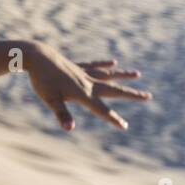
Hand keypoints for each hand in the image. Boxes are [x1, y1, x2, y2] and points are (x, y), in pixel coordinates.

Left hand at [23, 41, 151, 131]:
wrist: (36, 56)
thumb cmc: (42, 80)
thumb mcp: (50, 100)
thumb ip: (62, 114)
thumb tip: (69, 129)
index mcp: (83, 93)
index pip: (101, 109)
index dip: (112, 119)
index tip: (125, 126)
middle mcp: (87, 82)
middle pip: (113, 90)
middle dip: (131, 94)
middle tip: (148, 96)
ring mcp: (83, 72)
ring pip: (108, 75)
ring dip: (123, 76)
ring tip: (138, 74)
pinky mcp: (77, 66)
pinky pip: (94, 65)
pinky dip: (104, 64)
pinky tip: (114, 62)